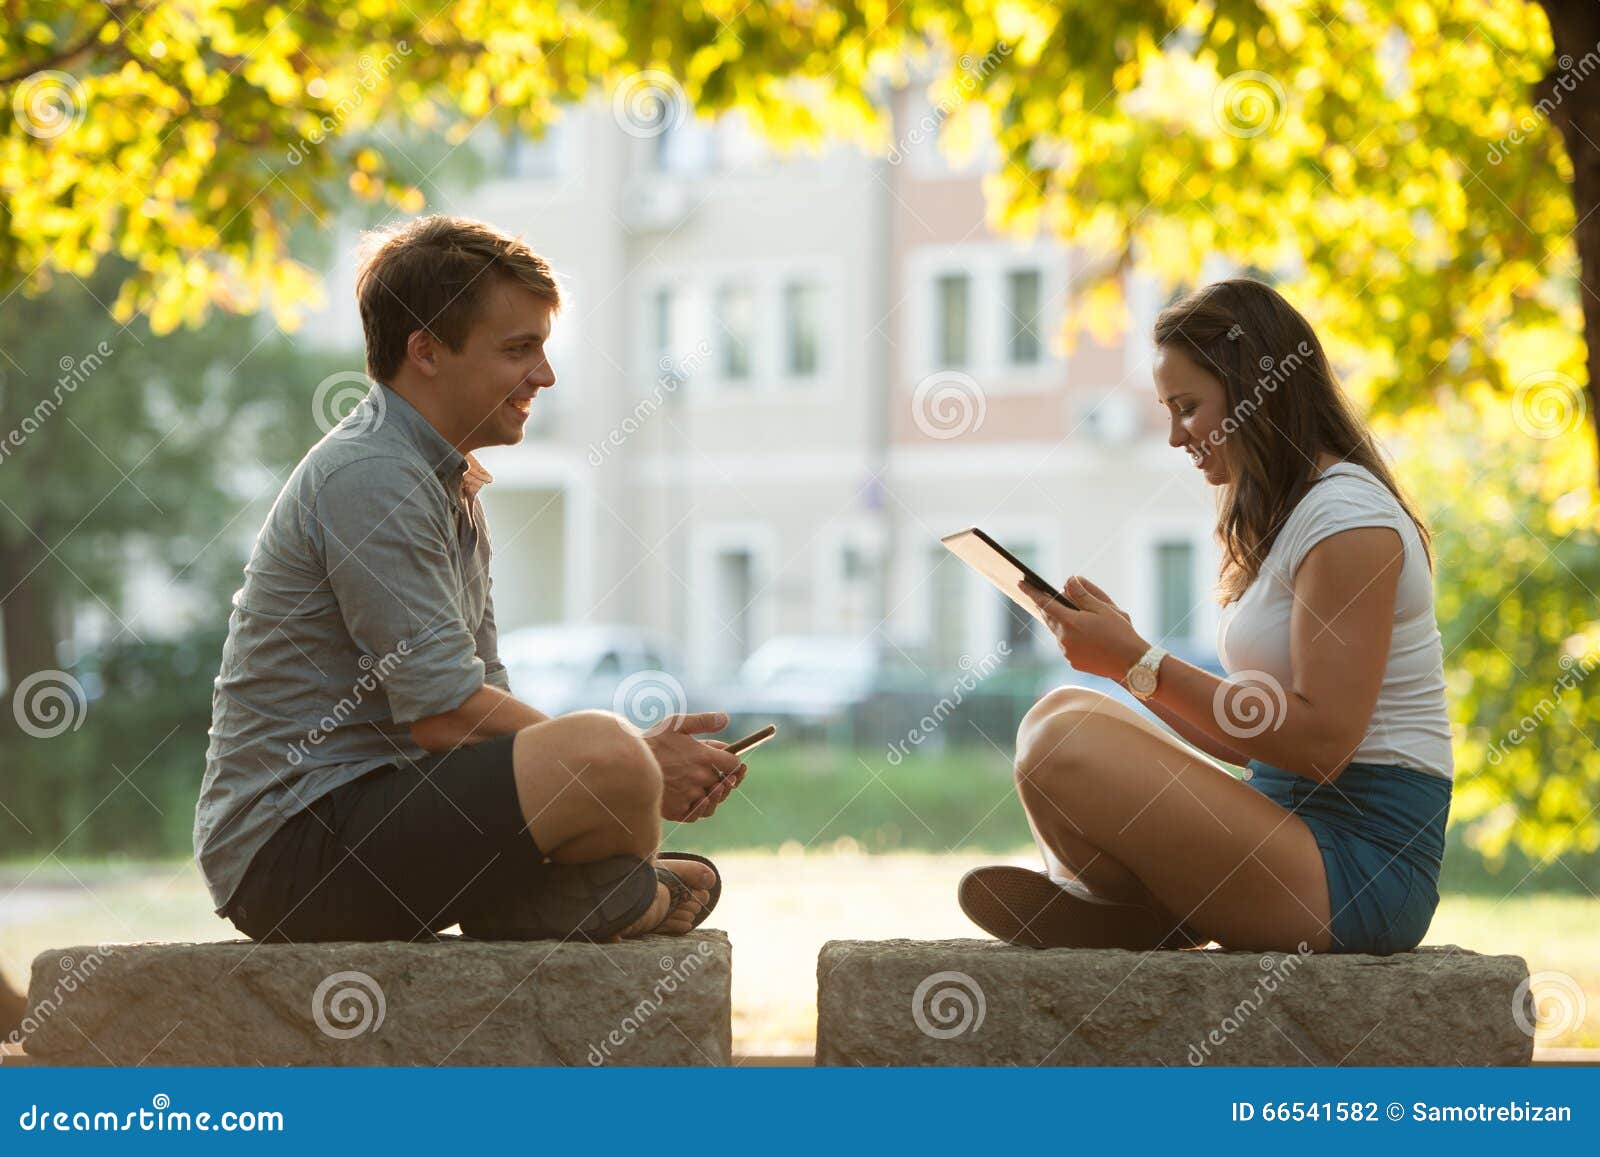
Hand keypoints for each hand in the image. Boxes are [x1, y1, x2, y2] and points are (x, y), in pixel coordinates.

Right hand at [642, 712, 746, 821]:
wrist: (626, 765)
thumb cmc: (651, 741)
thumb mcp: (676, 723)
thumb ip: (703, 721)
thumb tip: (726, 718)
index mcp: (703, 756)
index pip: (733, 764)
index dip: (735, 763)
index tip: (732, 763)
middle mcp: (700, 777)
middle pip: (725, 783)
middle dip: (725, 779)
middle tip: (722, 777)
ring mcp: (690, 795)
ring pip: (713, 800)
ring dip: (714, 795)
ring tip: (709, 789)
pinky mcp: (678, 810)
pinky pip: (697, 814)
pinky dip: (699, 808)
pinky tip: (696, 800)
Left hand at [1023, 575, 1149, 681]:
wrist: (1131, 663)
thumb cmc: (1120, 632)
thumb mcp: (1103, 608)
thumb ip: (1082, 594)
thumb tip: (1067, 581)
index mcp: (1070, 622)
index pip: (1045, 602)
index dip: (1032, 592)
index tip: (1021, 583)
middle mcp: (1064, 638)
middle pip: (1050, 618)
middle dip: (1046, 606)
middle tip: (1041, 595)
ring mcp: (1067, 652)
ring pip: (1058, 632)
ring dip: (1060, 622)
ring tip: (1065, 613)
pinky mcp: (1073, 662)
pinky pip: (1067, 645)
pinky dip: (1070, 636)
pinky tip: (1081, 633)